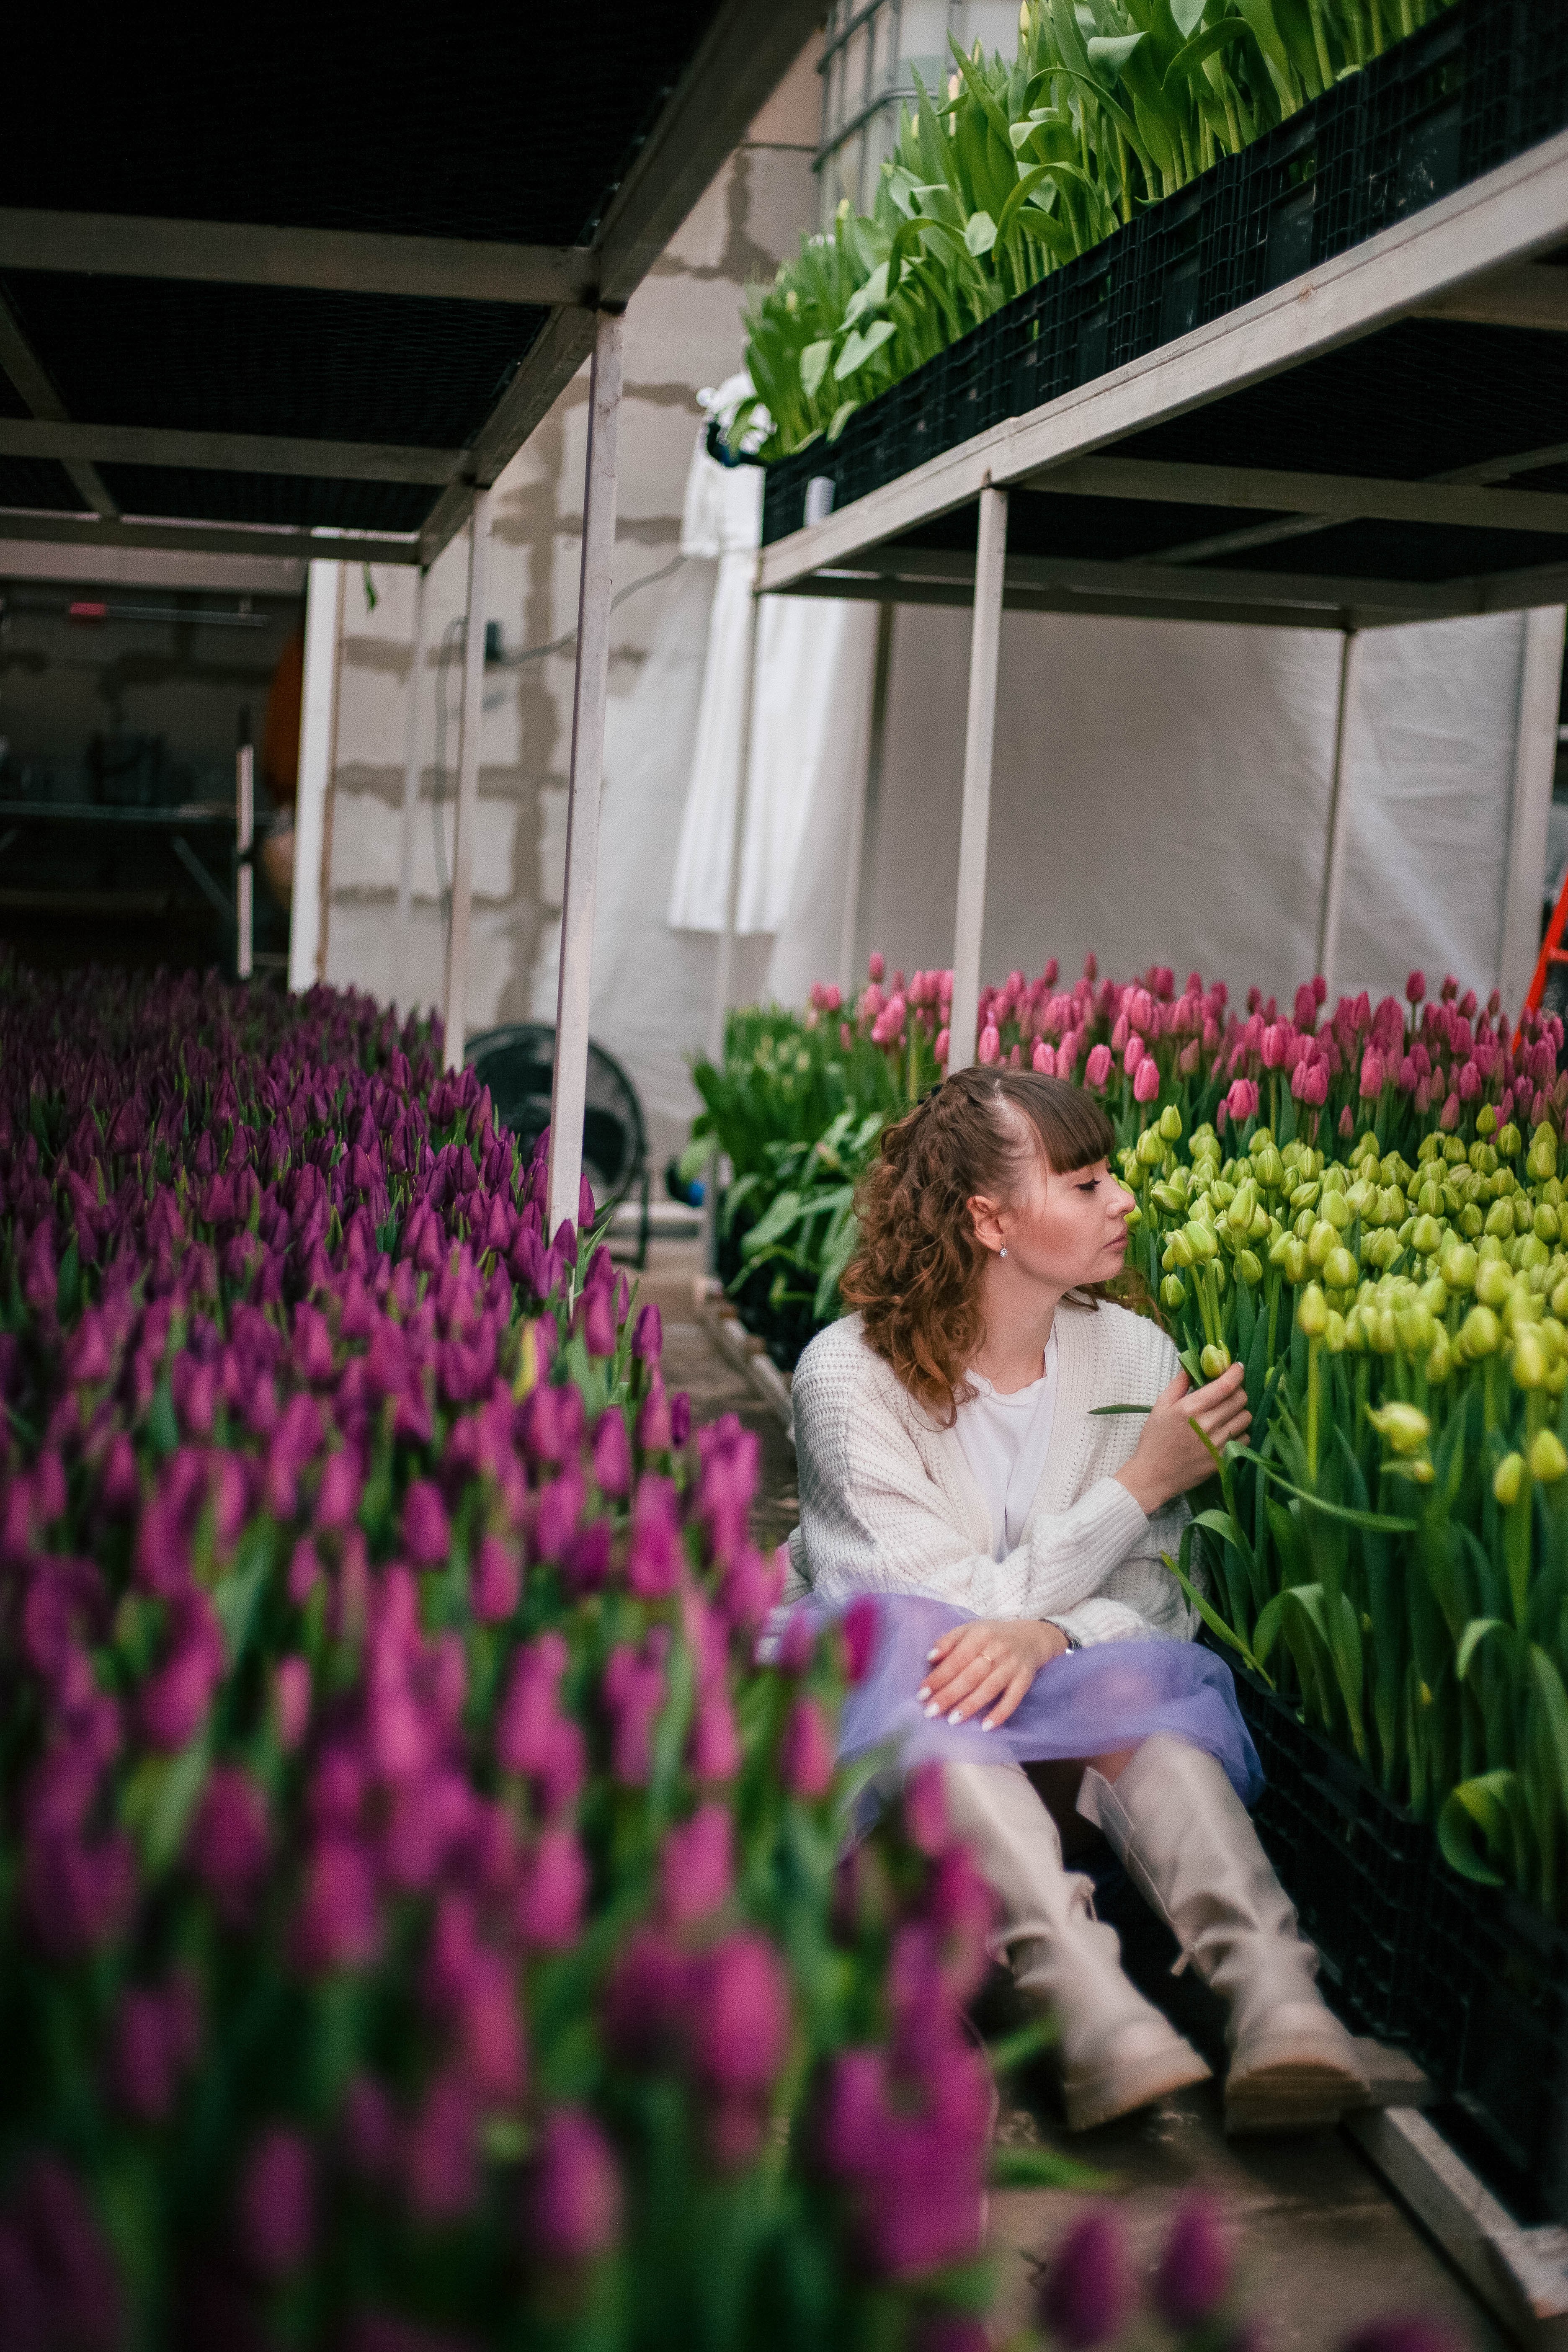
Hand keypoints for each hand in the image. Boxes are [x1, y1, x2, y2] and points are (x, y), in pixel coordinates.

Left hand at [916, 1617, 1067, 1731]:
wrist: (1029, 1638)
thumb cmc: (991, 1636)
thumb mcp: (969, 1629)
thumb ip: (949, 1641)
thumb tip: (930, 1658)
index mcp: (980, 1634)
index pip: (956, 1659)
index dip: (939, 1676)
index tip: (922, 1692)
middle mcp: (997, 1650)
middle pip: (970, 1676)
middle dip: (949, 1694)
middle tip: (930, 1711)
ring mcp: (1012, 1666)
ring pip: (989, 1688)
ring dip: (970, 1705)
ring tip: (952, 1720)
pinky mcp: (1025, 1680)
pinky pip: (1013, 1699)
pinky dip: (1000, 1713)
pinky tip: (986, 1726)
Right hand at [1115, 1360, 1251, 1515]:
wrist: (1153, 1476)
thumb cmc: (1154, 1439)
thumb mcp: (1160, 1406)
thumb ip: (1179, 1384)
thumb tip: (1193, 1365)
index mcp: (1190, 1408)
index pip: (1225, 1385)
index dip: (1236, 1372)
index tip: (1238, 1367)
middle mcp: (1207, 1424)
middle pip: (1240, 1399)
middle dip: (1237, 1390)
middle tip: (1228, 1392)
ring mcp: (1217, 1443)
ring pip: (1246, 1417)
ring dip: (1239, 1411)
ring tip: (1227, 1413)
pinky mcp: (1223, 1458)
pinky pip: (1244, 1438)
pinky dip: (1239, 1432)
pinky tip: (1226, 1431)